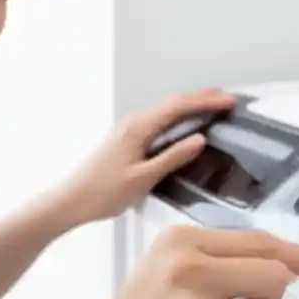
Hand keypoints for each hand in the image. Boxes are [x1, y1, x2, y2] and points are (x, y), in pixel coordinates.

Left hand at [58, 87, 235, 224]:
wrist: (70, 201)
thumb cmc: (102, 193)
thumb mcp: (142, 178)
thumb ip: (172, 157)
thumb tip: (199, 140)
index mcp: (138, 128)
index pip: (178, 106)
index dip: (205, 102)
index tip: (228, 101)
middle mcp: (133, 123)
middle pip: (172, 103)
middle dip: (201, 98)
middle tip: (227, 97)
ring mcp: (129, 130)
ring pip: (165, 110)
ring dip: (190, 105)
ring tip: (212, 105)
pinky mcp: (126, 139)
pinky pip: (158, 121)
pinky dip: (177, 117)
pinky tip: (185, 124)